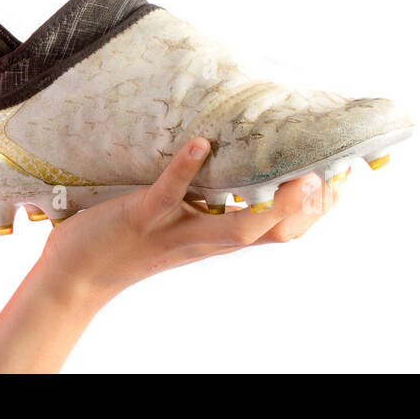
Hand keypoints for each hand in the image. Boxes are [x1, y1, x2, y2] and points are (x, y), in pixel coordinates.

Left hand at [36, 137, 342, 307]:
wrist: (75, 274)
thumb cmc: (125, 240)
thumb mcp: (178, 223)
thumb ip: (207, 200)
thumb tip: (233, 161)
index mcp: (217, 238)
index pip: (280, 232)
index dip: (316, 212)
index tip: (344, 182)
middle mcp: (205, 240)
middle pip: (271, 234)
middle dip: (306, 210)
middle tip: (333, 179)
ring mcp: (176, 230)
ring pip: (234, 230)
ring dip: (268, 206)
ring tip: (296, 178)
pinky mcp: (142, 216)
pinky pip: (169, 193)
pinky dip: (186, 168)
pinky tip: (201, 145)